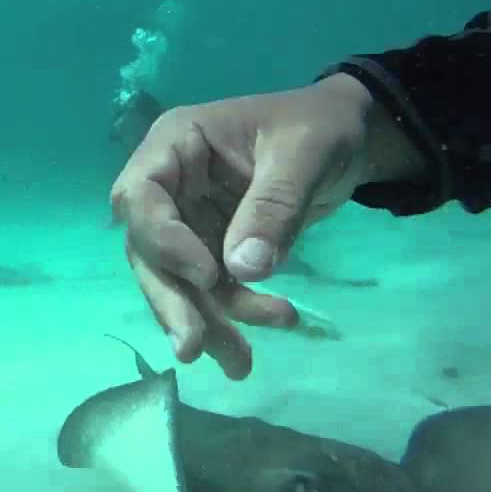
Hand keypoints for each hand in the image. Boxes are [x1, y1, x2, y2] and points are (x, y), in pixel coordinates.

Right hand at [110, 73, 422, 378]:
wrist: (350, 137)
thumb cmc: (320, 128)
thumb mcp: (305, 155)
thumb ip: (274, 207)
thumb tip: (244, 270)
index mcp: (177, 144)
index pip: (140, 195)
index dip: (162, 240)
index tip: (206, 276)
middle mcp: (171, 185)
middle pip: (149, 249)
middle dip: (173, 301)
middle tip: (193, 348)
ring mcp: (187, 219)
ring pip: (177, 280)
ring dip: (205, 322)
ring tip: (240, 364)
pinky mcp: (211, 247)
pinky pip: (210, 291)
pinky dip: (232, 318)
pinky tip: (259, 339)